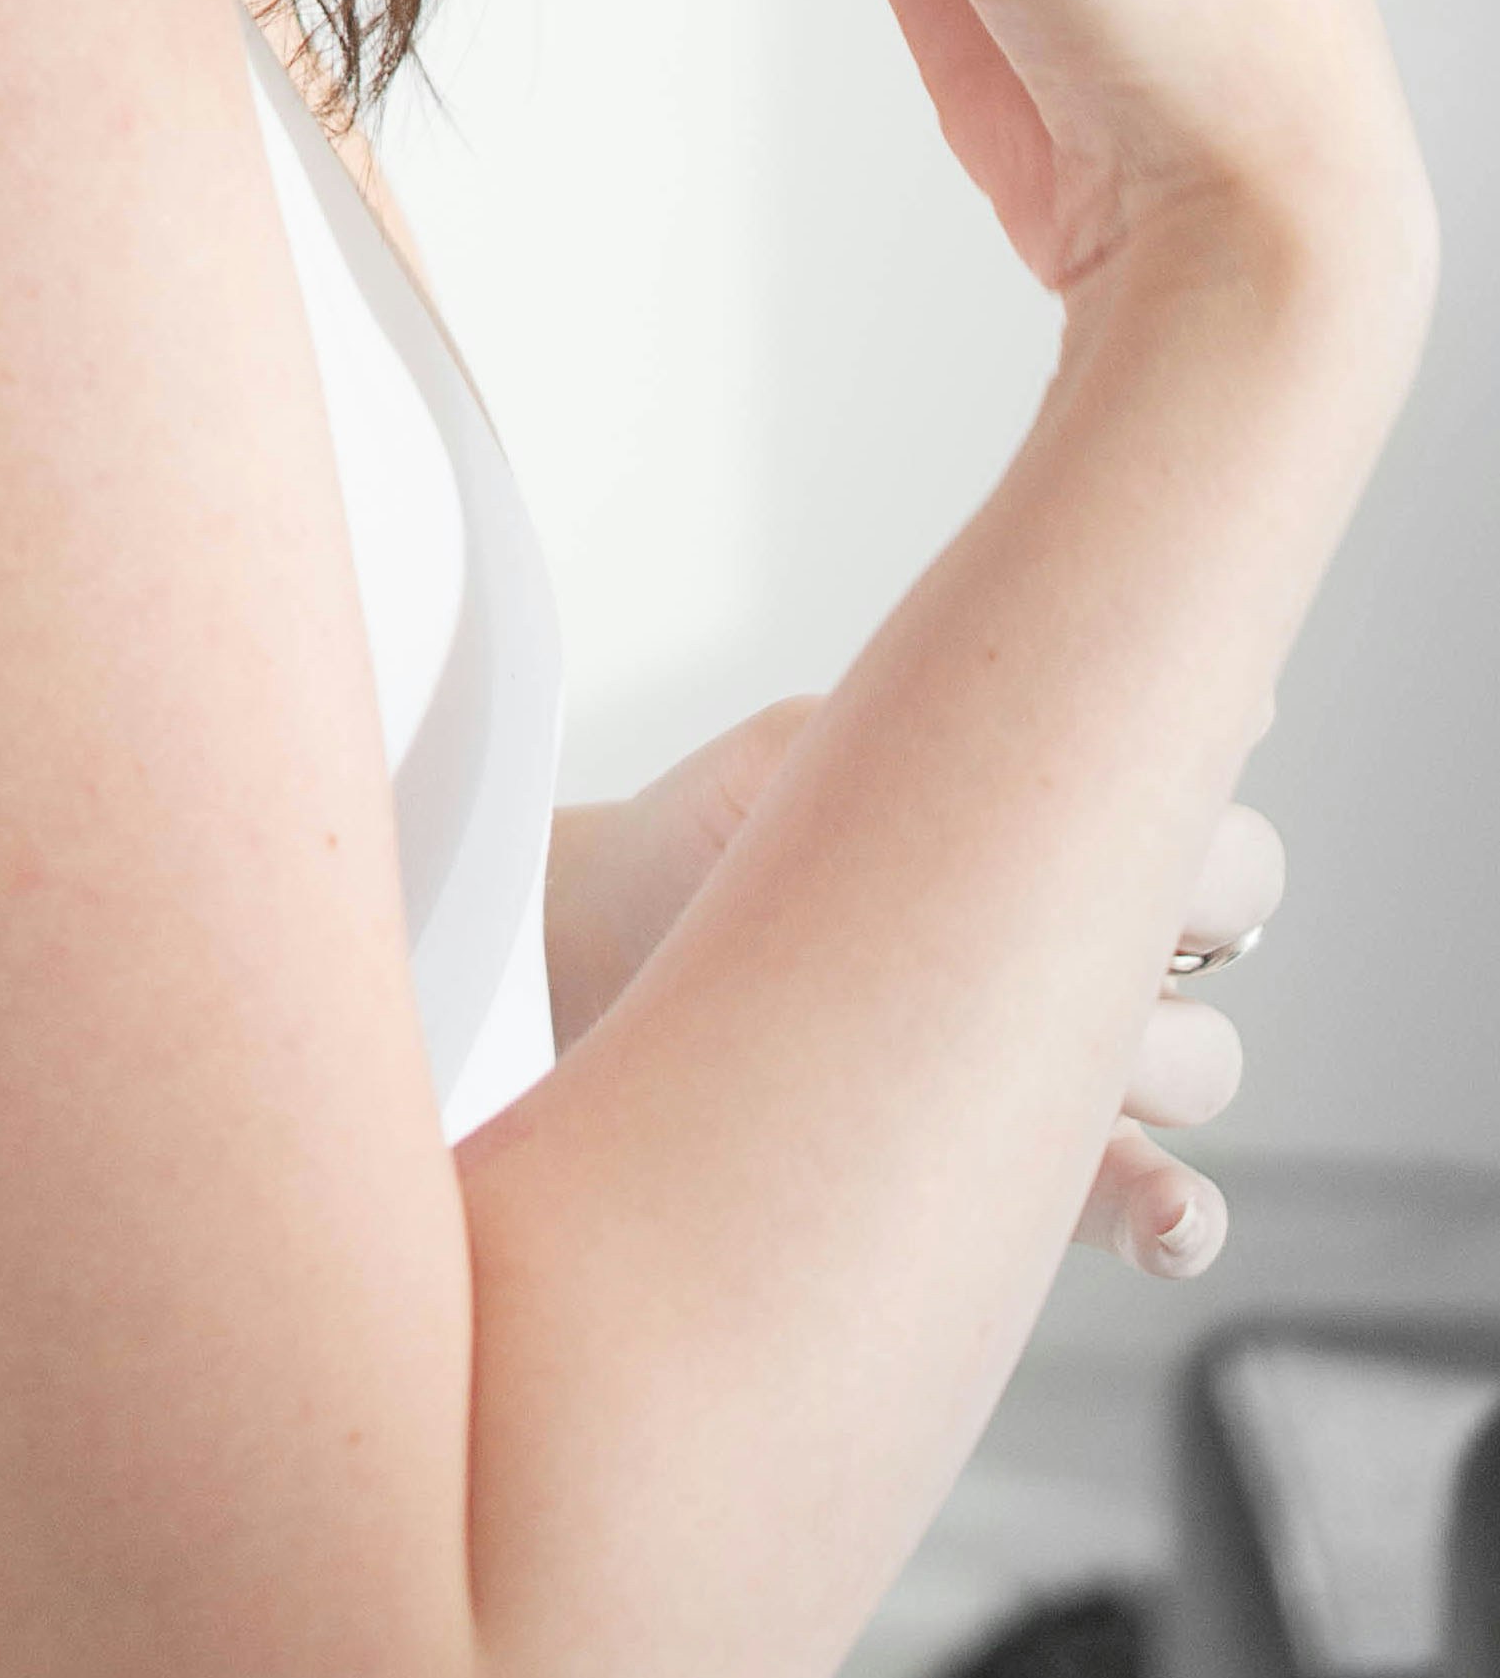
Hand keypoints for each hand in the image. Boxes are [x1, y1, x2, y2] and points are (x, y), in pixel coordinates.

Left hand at [550, 698, 1287, 1278]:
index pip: (1204, 813)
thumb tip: (1093, 612)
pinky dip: (1176, 1215)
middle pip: (1222, 928)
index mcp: (1051, 823)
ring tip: (1075, 1058)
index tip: (1143, 821)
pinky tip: (1168, 1215)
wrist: (606, 954)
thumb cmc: (715, 833)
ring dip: (1164, 1061)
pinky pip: (1142, 1206)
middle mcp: (1076, 941)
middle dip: (1194, 918)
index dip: (1196, 814)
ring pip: (1198, 1062)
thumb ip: (956, 711)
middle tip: (1096, 924)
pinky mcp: (1023, 1176)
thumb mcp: (816, 752)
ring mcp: (1059, 1060)